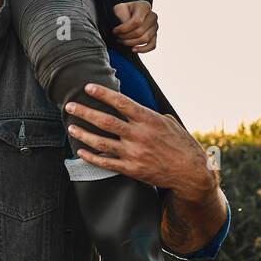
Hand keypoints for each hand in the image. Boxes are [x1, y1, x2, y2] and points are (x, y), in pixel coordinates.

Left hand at [65, 83, 216, 199]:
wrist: (191, 172)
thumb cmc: (181, 144)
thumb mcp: (169, 122)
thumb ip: (149, 114)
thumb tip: (133, 107)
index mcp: (149, 120)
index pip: (121, 102)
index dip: (103, 94)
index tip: (88, 87)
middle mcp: (139, 135)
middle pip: (105, 121)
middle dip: (85, 112)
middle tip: (70, 105)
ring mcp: (134, 153)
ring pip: (101, 142)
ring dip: (83, 134)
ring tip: (70, 128)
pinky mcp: (131, 169)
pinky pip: (106, 163)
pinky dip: (91, 157)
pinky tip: (81, 151)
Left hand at [111, 0, 157, 52]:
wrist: (131, 12)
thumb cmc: (125, 10)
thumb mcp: (119, 8)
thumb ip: (122, 15)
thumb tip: (125, 25)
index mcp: (144, 7)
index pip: (136, 22)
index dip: (124, 29)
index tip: (115, 31)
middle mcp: (152, 16)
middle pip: (139, 32)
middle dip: (125, 37)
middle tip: (117, 36)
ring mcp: (155, 26)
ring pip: (145, 39)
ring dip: (131, 43)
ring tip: (122, 41)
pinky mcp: (155, 35)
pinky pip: (152, 45)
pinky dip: (143, 49)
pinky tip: (133, 49)